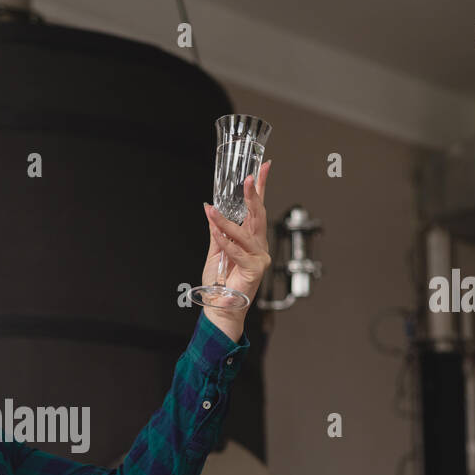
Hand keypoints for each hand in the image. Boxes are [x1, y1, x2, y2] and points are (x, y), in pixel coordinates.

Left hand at [201, 160, 272, 312]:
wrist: (220, 306)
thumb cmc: (219, 283)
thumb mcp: (216, 252)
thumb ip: (217, 233)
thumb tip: (212, 211)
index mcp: (251, 239)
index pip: (257, 209)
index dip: (261, 188)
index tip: (263, 168)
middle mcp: (259, 246)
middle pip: (258, 215)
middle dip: (253, 194)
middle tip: (249, 178)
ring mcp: (260, 257)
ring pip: (244, 233)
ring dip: (226, 221)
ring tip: (213, 211)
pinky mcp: (255, 268)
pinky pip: (237, 251)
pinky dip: (225, 241)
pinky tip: (216, 232)